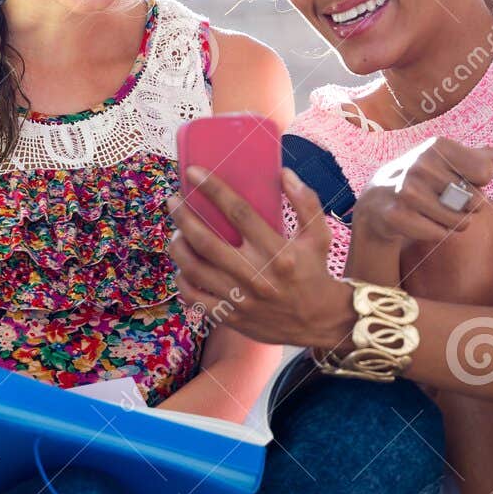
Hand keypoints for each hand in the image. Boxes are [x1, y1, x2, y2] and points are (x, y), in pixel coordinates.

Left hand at [168, 166, 354, 348]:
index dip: (213, 189)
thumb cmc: (315, 272)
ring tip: (176, 233)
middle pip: (206, 241)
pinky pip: (194, 298)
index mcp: (277, 251)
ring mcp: (241, 299)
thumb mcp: (320, 236)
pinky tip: (183, 267)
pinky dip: (182, 280)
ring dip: (178, 247)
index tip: (193, 172)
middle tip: (173, 201)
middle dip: (183, 217)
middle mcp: (256, 275)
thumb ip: (306, 203)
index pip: (239, 212)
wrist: (319, 322)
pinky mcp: (231, 317)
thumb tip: (283, 173)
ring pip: (194, 269)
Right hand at [353, 137, 492, 247]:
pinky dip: (438, 233)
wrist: (377, 199)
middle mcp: (420, 166)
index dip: (478, 182)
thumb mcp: (450, 161)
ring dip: (455, 222)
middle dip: (468, 206)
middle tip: (447, 200)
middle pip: (476, 201)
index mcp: (436, 146)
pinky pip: (441, 234)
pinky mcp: (399, 217)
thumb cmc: (423, 178)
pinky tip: (423, 222)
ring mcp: (407, 192)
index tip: (458, 179)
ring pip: (460, 221)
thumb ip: (485, 159)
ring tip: (436, 212)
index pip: (485, 173)